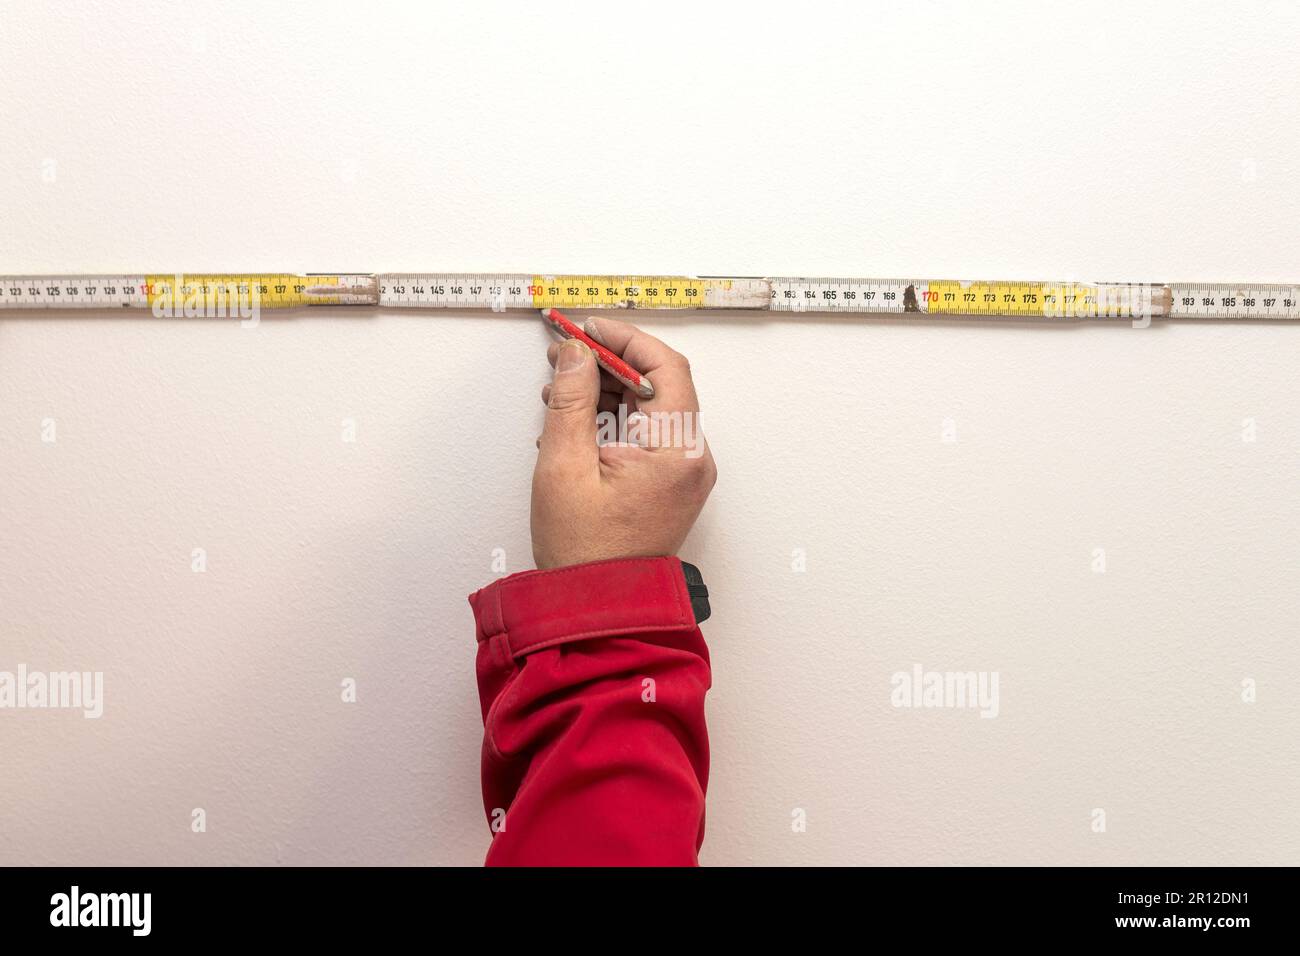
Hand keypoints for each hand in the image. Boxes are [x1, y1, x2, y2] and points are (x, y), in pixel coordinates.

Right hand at [531, 316, 716, 569]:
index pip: (666, 368)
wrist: (598, 607)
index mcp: (677, 453)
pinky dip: (612, 418)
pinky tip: (573, 420)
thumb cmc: (584, 552)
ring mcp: (683, 471)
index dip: (626, 338)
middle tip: (564, 354)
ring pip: (649, 407)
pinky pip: (645, 432)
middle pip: (658, 384)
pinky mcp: (669, 481)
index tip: (588, 329)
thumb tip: (575, 354)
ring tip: (558, 392)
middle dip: (608, 363)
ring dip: (606, 391)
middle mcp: (691, 459)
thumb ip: (572, 401)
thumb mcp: (564, 466)